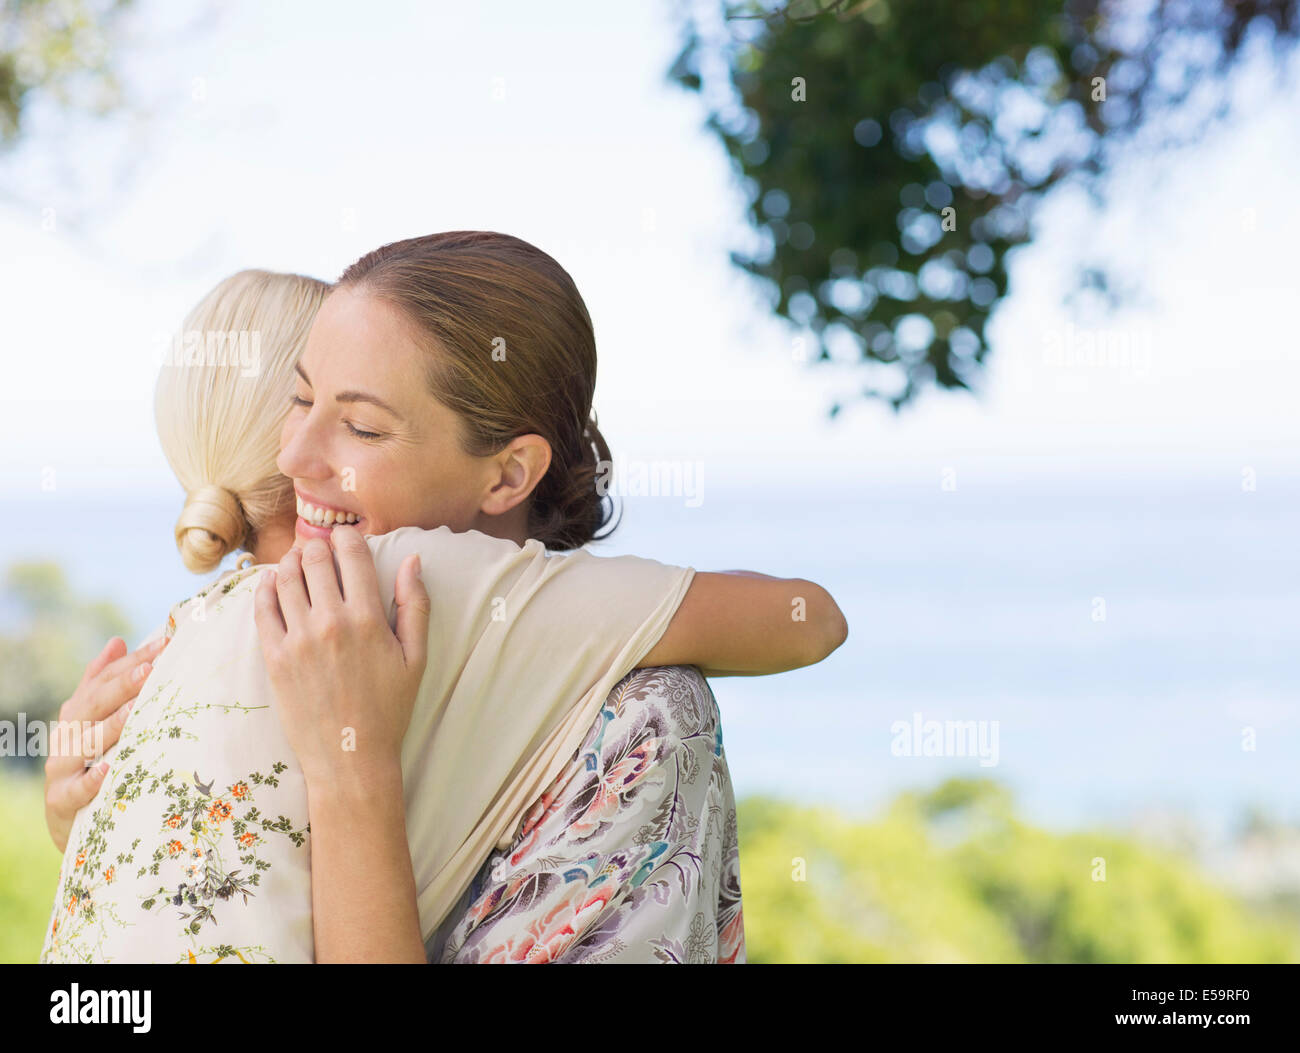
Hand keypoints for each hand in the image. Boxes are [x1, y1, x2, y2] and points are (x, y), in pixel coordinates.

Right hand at [44, 634, 167, 852]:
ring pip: (85, 744)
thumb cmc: (90, 761)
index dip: (132, 661)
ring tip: (134, 710)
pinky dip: (92, 779)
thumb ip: (102, 682)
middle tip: (152, 668)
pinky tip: (110, 766)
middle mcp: (67, 735)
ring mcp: (61, 768)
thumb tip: (117, 641)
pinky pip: (75, 790)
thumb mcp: (94, 721)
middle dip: (122, 686)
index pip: (103, 681)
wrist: (67, 818)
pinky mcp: (61, 801)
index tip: (165, 644)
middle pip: (93, 706)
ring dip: (110, 727)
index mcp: (77, 713)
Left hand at [253, 526, 429, 791]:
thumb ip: (415, 605)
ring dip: (291, 561)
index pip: (352, 554)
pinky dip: (264, 587)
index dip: (348, 536)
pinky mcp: (274, 658)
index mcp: (369, 619)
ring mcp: (298, 640)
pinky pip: (262, 609)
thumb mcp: (416, 658)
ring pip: (285, 578)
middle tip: (320, 547)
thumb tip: (412, 560)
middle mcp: (331, 622)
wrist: (350, 758)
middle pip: (315, 559)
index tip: (346, 535)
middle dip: (318, 544)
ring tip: (297, 561)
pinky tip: (271, 582)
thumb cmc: (389, 709)